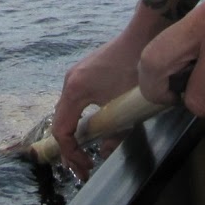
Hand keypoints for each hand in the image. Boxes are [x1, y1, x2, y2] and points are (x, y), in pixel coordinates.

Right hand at [50, 27, 146, 179]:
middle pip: (60, 122)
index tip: (85, 166)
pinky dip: (79, 118)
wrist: (143, 38)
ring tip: (85, 151)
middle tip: (83, 166)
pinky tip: (92, 127)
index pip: (62, 131)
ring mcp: (76, 74)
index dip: (71, 154)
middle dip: (69, 148)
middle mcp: (69, 81)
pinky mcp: (85, 71)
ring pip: (67, 111)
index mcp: (75, 91)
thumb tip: (104, 152)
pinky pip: (75, 100)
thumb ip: (114, 135)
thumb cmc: (134, 72)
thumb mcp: (126, 109)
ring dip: (74, 132)